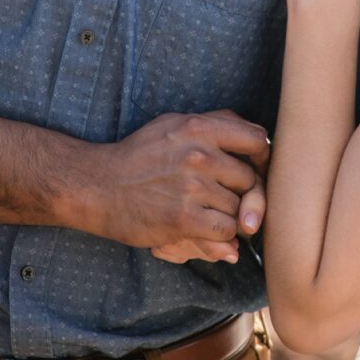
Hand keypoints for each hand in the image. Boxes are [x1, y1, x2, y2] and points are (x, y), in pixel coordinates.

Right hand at [78, 110, 271, 262]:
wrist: (96, 187)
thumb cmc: (139, 155)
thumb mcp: (175, 124)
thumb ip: (217, 124)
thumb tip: (261, 139)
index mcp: (200, 127)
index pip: (257, 140)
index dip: (263, 158)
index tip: (255, 168)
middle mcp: (199, 155)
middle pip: (250, 179)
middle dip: (244, 192)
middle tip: (227, 198)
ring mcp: (192, 187)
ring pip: (239, 208)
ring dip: (230, 216)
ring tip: (209, 212)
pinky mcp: (183, 219)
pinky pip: (226, 230)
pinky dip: (222, 235)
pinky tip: (206, 228)